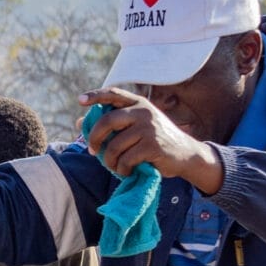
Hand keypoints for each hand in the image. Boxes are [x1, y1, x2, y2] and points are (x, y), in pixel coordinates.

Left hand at [79, 88, 223, 192]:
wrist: (186, 154)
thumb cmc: (156, 141)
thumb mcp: (137, 126)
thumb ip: (113, 123)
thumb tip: (80, 122)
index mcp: (138, 103)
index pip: (114, 93)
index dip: (96, 96)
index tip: (80, 101)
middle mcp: (143, 112)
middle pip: (107, 121)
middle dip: (95, 138)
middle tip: (92, 150)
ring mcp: (148, 128)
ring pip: (115, 145)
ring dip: (110, 160)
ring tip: (115, 166)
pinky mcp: (152, 146)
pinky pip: (126, 160)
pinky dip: (122, 169)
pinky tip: (127, 171)